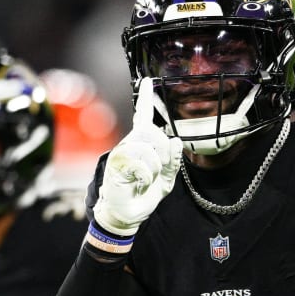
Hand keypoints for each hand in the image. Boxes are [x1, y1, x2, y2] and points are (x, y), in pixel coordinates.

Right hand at [86, 77, 181, 249]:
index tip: (147, 82)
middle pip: (155, 133)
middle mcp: (130, 144)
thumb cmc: (144, 194)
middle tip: (158, 172)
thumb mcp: (166, 179)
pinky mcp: (117, 165)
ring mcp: (122, 153)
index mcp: (142, 144)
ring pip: (149, 149)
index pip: (143, 117)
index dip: (146, 99)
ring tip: (147, 180)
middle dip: (164, 154)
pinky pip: (141, 163)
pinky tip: (140, 182)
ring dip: (155, 169)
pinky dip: (147, 176)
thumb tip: (177, 140)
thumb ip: (173, 161)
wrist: (128, 214)